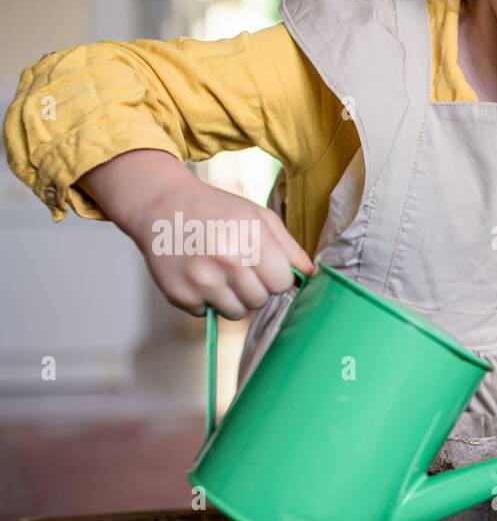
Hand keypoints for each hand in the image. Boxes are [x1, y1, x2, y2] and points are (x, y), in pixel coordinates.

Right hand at [79, 149, 315, 318]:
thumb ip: (289, 248)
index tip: (263, 266)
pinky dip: (206, 301)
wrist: (161, 206)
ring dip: (232, 298)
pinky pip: (207, 314)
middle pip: (260, 300)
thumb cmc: (216, 211)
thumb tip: (312, 276)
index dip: (274, 277)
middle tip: (237, 266)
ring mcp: (200, 280)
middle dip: (254, 287)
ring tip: (219, 272)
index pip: (281, 283)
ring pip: (236, 313)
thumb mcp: (258, 218)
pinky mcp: (179, 294)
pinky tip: (198, 276)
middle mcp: (226, 260)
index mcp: (250, 239)